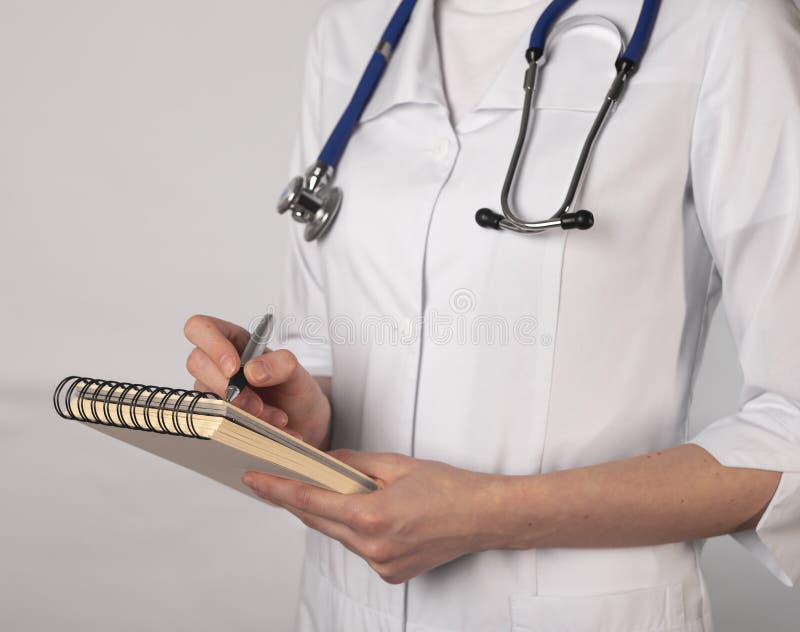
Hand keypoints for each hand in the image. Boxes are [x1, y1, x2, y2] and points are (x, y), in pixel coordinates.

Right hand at [183, 314, 330, 448]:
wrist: (304, 422)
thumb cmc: (295, 389)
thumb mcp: (297, 373)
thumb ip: (281, 364)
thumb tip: (253, 370)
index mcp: (235, 341)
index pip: (201, 328)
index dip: (212, 345)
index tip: (234, 368)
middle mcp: (217, 364)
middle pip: (196, 363)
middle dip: (227, 387)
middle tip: (257, 404)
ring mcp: (213, 391)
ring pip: (206, 397)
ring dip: (241, 413)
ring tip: (275, 420)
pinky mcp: (216, 416)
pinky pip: (218, 423)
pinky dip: (247, 430)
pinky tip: (272, 432)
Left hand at [242, 451, 505, 583]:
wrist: (483, 516)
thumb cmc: (448, 488)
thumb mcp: (396, 464)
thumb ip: (353, 464)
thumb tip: (324, 463)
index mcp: (370, 515)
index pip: (308, 501)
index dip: (276, 489)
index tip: (254, 480)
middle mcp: (371, 545)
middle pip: (317, 521)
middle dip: (295, 501)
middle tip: (273, 481)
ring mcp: (380, 563)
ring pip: (338, 535)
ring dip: (327, 514)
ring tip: (325, 491)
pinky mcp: (390, 573)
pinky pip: (358, 548)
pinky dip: (353, 530)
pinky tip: (362, 513)